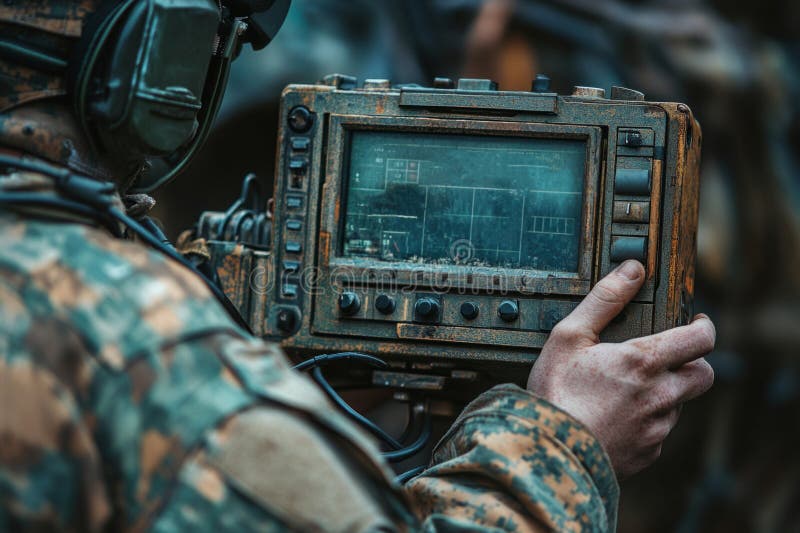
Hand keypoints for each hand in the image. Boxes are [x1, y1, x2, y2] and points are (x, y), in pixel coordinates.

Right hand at [527, 260, 714, 478]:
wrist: (549, 454)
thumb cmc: (556, 394)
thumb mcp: (568, 336)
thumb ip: (604, 299)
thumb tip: (632, 270)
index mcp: (644, 363)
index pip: (702, 340)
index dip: (704, 328)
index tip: (695, 323)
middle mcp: (660, 396)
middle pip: (703, 376)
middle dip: (692, 362)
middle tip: (665, 357)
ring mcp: (656, 429)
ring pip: (678, 405)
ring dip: (663, 393)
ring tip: (625, 390)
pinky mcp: (647, 453)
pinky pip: (658, 433)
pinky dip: (645, 421)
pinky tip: (615, 417)